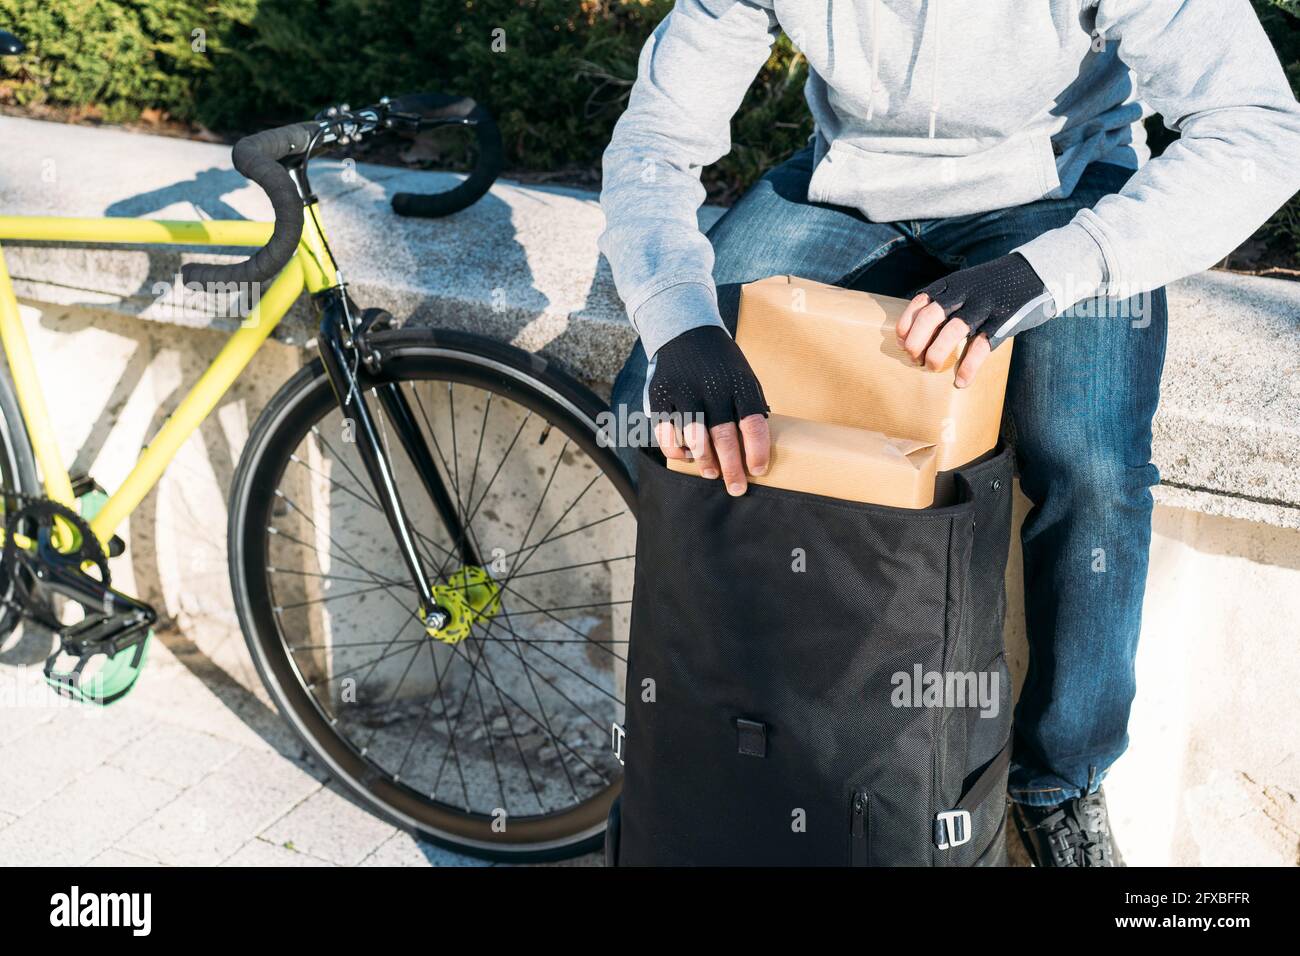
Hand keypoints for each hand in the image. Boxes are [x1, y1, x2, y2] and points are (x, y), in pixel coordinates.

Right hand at [648, 325, 769, 495]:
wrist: (685, 331)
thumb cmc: (721, 365)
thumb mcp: (742, 377)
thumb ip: (747, 409)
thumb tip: (755, 450)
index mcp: (738, 384)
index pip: (752, 423)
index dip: (756, 451)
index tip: (759, 470)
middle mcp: (712, 388)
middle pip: (724, 437)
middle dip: (731, 468)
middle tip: (736, 488)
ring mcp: (684, 392)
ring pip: (694, 439)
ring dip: (704, 462)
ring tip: (711, 474)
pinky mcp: (661, 396)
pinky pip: (667, 434)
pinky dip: (676, 450)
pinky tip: (686, 456)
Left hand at [897, 252, 1054, 386]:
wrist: (1035, 273)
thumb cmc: (991, 287)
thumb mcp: (965, 284)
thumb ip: (944, 302)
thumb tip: (914, 332)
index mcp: (952, 284)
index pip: (920, 302)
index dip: (906, 324)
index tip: (901, 342)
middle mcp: (965, 294)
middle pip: (931, 316)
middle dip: (916, 341)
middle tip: (913, 358)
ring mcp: (984, 307)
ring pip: (953, 331)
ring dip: (937, 353)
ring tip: (931, 368)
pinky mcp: (1003, 322)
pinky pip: (981, 347)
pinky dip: (968, 367)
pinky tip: (960, 381)